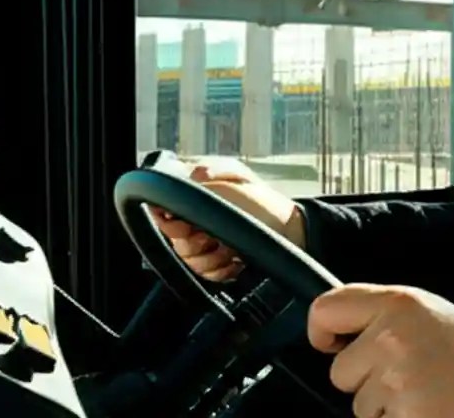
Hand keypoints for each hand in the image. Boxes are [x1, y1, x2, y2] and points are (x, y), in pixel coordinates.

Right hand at [148, 157, 306, 281]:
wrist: (291, 234)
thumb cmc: (264, 203)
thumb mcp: (230, 181)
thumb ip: (198, 180)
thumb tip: (174, 178)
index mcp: (198, 194)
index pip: (162, 211)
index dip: (172, 222)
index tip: (187, 225)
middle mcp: (199, 217)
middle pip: (175, 241)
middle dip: (197, 242)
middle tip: (217, 237)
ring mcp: (208, 240)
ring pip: (189, 260)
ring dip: (212, 257)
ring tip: (231, 248)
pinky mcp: (218, 261)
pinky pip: (206, 273)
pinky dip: (222, 269)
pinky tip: (236, 260)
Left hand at [309, 284, 453, 417]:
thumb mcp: (426, 311)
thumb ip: (380, 312)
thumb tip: (331, 330)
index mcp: (398, 304)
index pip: (325, 310)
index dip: (322, 332)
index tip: (333, 345)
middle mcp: (392, 338)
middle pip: (340, 371)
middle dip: (365, 380)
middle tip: (407, 374)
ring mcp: (397, 380)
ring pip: (359, 405)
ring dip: (384, 406)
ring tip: (423, 392)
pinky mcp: (405, 416)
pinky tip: (426, 409)